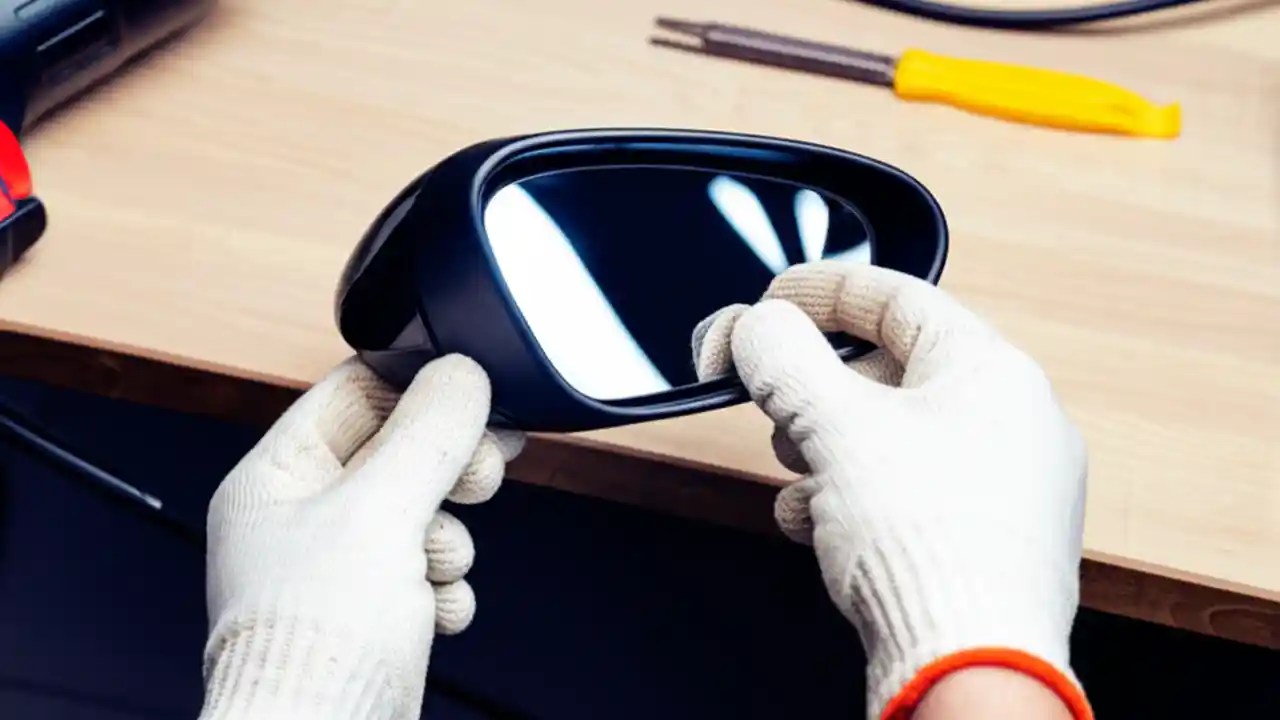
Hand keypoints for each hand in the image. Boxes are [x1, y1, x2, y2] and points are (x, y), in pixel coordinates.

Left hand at [199, 356, 523, 719]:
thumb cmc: (315, 645)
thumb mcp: (380, 513)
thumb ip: (428, 434)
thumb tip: (462, 373)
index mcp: (277, 477)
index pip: (355, 394)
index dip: (418, 391)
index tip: (472, 399)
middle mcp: (304, 517)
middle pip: (400, 451)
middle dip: (447, 467)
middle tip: (476, 477)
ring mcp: (339, 566)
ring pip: (422, 510)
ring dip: (448, 535)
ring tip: (434, 565)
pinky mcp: (373, 610)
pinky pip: (428, 569)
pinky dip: (444, 586)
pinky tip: (432, 608)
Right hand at [694, 261, 1089, 719]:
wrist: (967, 664)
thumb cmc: (928, 546)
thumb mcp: (832, 425)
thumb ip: (782, 358)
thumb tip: (758, 328)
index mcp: (993, 370)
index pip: (895, 297)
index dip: (819, 292)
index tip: (770, 302)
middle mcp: (1013, 421)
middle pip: (887, 370)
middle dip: (815, 390)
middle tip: (774, 405)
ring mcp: (1006, 486)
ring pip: (891, 437)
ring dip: (828, 450)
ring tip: (806, 479)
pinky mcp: (986, 540)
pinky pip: (906, 493)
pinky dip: (854, 498)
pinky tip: (825, 526)